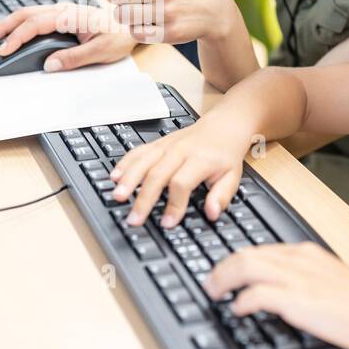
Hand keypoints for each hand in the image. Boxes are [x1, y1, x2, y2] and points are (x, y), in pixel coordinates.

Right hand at [0, 3, 136, 71]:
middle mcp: (62, 10)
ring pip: (27, 13)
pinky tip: (11, 35)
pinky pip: (34, 17)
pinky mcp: (60, 16)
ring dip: (8, 25)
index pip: (35, 24)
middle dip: (3, 27)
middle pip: (24, 14)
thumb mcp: (101, 51)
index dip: (16, 37)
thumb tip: (49, 65)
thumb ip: (74, 58)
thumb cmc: (119, 35)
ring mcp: (60, 11)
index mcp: (70, 16)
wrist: (132, 22)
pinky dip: (18, 25)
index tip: (4, 50)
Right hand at [108, 113, 253, 227]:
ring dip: (128, 179)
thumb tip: (213, 213)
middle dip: (143, 198)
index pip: (182, 183)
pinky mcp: (158, 143)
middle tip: (134, 219)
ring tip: (118, 196)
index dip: (174, 204)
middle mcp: (180, 150)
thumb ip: (222, 196)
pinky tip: (115, 176)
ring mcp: (167, 145)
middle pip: (157, 174)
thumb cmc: (225, 154)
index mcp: (201, 159)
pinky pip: (138, 151)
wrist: (223, 126)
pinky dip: (125, 163)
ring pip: (143, 161)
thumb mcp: (233, 176)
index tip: (168, 223)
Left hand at [204, 243, 348, 348]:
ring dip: (223, 279)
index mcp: (307, 254)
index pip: (261, 249)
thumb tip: (289, 292)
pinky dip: (242, 300)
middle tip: (211, 282)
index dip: (237, 260)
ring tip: (214, 292)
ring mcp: (296, 279)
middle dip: (222, 268)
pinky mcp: (297, 300)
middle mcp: (298, 261)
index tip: (226, 271)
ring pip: (245, 266)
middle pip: (246, 254)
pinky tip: (238, 309)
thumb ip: (309, 280)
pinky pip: (257, 294)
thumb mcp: (333, 281)